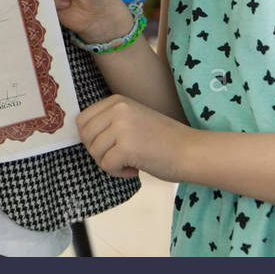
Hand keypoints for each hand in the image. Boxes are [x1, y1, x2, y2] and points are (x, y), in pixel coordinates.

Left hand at [76, 93, 192, 180]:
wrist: (192, 151)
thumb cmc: (163, 140)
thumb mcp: (132, 118)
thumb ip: (109, 121)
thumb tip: (82, 133)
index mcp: (116, 101)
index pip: (82, 120)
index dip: (92, 139)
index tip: (111, 146)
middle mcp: (117, 109)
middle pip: (85, 136)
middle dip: (99, 152)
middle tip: (120, 157)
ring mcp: (121, 126)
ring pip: (94, 152)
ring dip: (109, 163)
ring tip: (131, 162)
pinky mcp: (126, 146)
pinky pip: (106, 165)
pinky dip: (118, 173)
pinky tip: (135, 169)